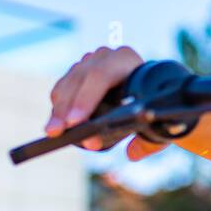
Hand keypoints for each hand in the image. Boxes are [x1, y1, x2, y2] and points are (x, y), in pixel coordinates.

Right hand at [44, 45, 165, 159]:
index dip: (86, 98)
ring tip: (54, 133)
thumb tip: (133, 153)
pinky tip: (57, 125)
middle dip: (66, 108)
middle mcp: (105, 56)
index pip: (101, 75)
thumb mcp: (157, 118)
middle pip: (79, 79)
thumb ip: (149, 138)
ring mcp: (89, 62)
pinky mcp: (77, 72)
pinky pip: (62, 89)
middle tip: (57, 133)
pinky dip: (58, 108)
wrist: (150, 86)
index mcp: (126, 60)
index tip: (76, 122)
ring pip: (67, 84)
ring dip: (58, 110)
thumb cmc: (155, 105)